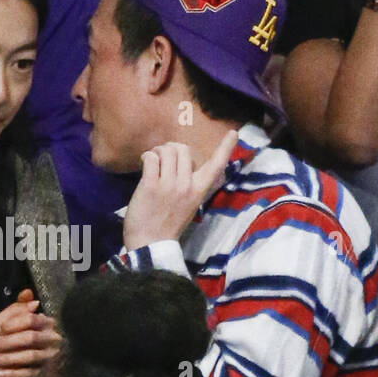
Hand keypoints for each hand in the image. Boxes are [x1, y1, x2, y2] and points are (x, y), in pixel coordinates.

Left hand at [0, 288, 61, 376]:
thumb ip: (13, 309)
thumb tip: (28, 292)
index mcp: (40, 324)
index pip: (32, 320)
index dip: (14, 324)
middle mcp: (49, 340)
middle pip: (32, 337)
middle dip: (9, 342)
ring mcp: (46, 358)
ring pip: (31, 356)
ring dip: (8, 358)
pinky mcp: (40, 375)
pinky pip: (29, 373)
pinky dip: (12, 372)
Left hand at [122, 134, 237, 251]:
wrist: (151, 244)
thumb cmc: (167, 225)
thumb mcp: (188, 205)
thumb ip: (190, 185)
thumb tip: (182, 164)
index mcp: (199, 191)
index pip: (216, 166)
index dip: (225, 148)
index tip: (233, 133)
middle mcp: (187, 185)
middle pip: (183, 149)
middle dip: (170, 148)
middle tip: (162, 158)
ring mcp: (170, 185)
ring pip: (167, 150)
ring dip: (157, 151)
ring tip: (152, 161)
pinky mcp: (151, 186)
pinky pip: (152, 158)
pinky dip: (147, 157)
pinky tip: (144, 163)